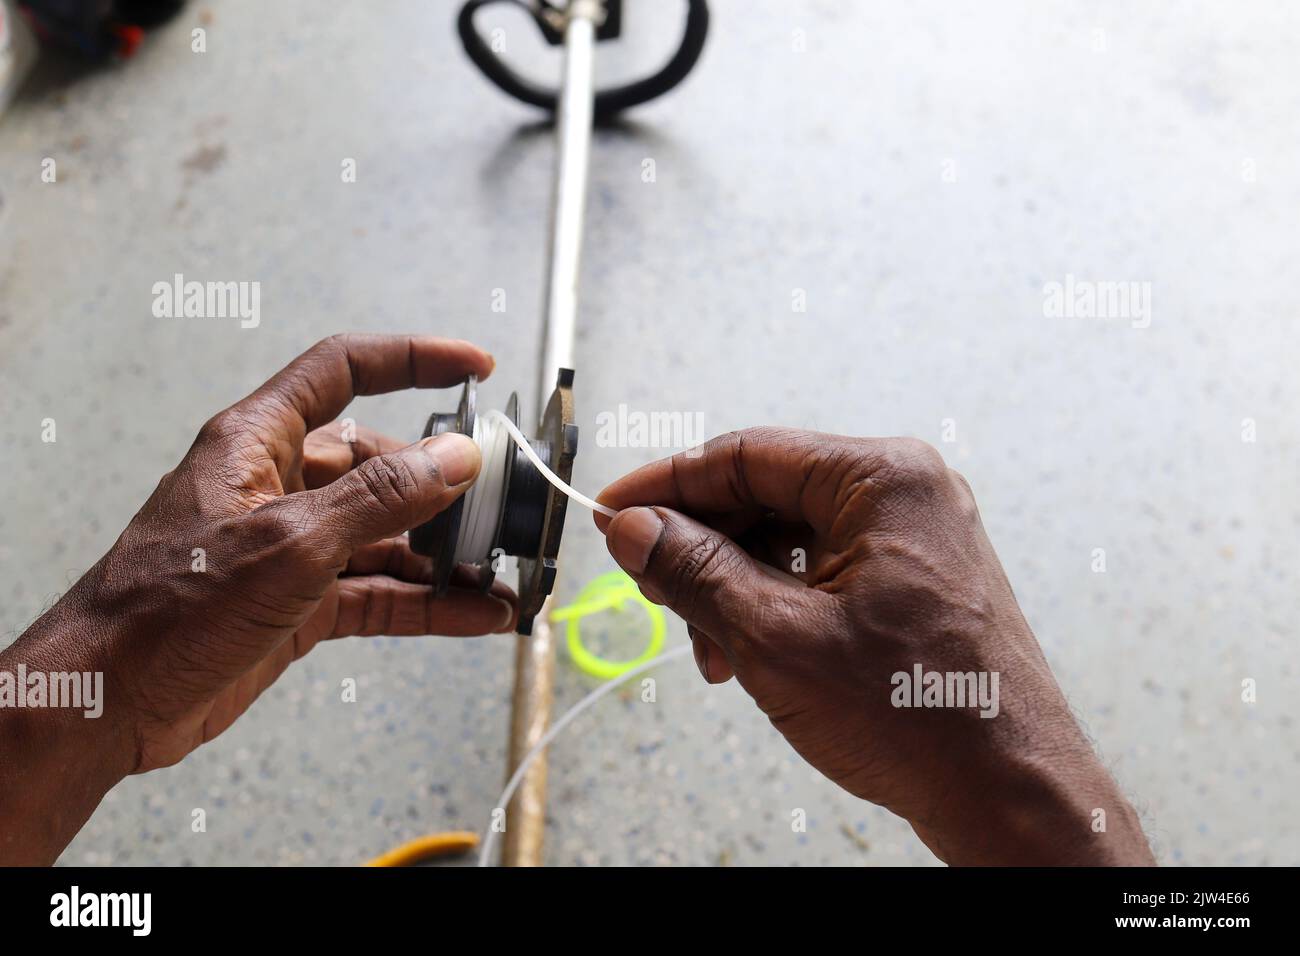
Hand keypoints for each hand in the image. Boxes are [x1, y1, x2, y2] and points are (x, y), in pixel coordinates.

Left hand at [0, 334, 514, 863]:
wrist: (107, 701)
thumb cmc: (166, 607)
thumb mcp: (289, 542)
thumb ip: (379, 498)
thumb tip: (456, 457)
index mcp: (259, 441)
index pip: (344, 370)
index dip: (412, 360)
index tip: (475, 365)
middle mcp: (281, 486)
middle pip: (381, 463)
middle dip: (444, 484)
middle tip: (499, 504)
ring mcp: (294, 547)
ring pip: (389, 535)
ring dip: (444, 556)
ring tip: (500, 573)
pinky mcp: (302, 603)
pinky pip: (382, 591)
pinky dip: (428, 603)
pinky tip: (476, 614)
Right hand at [596, 428, 1152, 864]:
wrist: (1007, 791)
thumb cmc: (920, 716)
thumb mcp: (777, 639)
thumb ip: (696, 571)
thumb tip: (637, 529)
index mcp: (883, 480)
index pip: (745, 455)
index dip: (666, 485)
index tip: (613, 514)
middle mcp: (905, 494)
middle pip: (766, 493)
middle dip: (703, 548)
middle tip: (653, 590)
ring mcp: (914, 537)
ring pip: (789, 537)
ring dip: (734, 585)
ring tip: (711, 649)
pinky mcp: (913, 578)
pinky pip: (822, 568)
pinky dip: (775, 603)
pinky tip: (749, 652)